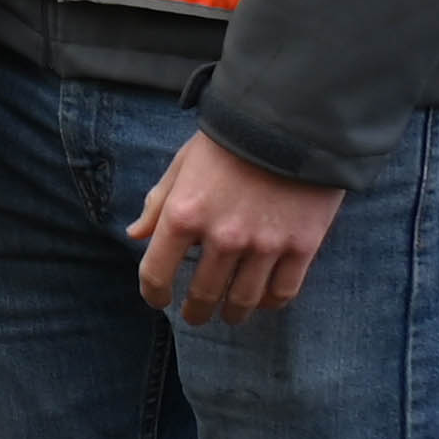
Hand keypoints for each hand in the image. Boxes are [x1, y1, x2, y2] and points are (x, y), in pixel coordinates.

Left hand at [127, 130, 342, 326]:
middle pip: (204, 294)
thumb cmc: (230, 141)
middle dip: (196, 311)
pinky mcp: (302, 246)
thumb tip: (136, 235)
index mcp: (184, 215)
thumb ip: (159, 203)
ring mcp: (264, 245)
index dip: (154, 294)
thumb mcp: (183, 164)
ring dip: (233, 314)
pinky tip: (263, 301)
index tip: (159, 300)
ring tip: (229, 316)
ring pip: (244, 300)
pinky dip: (270, 302)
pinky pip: (283, 291)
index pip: (157, 273)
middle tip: (196, 316)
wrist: (292, 122)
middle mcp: (222, 237)